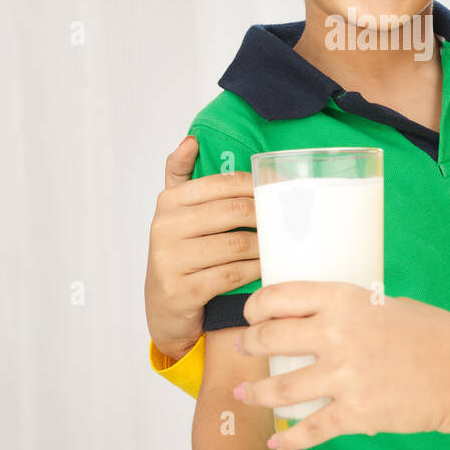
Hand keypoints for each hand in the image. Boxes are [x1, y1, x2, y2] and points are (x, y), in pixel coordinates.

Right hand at [144, 136, 260, 359]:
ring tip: (279, 245)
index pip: (222, 183)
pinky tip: (265, 268)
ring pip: (236, 245)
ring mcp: (170, 260)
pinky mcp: (182, 290)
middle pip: (233, 212)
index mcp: (168, 202)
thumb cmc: (180, 254)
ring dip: (264, 246)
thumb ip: (181, 176)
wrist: (164, 309)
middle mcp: (164, 227)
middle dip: (265, 217)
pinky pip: (232, 273)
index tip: (276, 192)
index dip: (255, 187)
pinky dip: (254, 270)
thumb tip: (191, 140)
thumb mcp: (176, 214)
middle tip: (286, 221)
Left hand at [235, 281, 449, 449]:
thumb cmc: (435, 335)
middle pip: (271, 338)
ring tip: (242, 394)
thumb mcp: (389, 306)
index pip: (281, 296)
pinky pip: (309, 429)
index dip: (257, 305)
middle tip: (244, 347)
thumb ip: (352, 312)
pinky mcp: (354, 413)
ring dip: (255, 393)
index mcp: (345, 301)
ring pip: (279, 388)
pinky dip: (289, 439)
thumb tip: (323, 320)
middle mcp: (336, 336)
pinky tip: (276, 442)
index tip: (250, 313)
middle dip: (250, 344)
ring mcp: (343, 377)